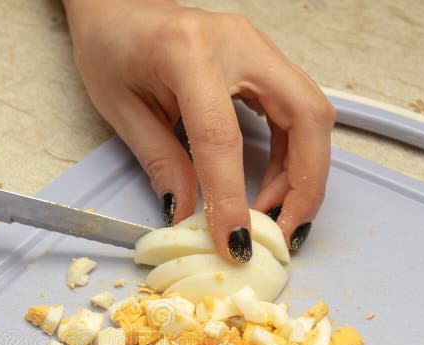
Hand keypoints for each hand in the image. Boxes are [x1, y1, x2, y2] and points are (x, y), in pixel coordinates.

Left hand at [63, 0, 334, 262]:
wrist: (118, 6)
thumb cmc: (111, 47)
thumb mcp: (122, 110)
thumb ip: (160, 162)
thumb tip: (185, 213)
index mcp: (188, 54)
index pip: (222, 137)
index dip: (232, 197)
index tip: (233, 242)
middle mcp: (238, 44)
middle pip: (306, 116)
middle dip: (305, 185)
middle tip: (282, 233)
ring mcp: (258, 49)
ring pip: (312, 115)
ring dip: (302, 175)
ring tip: (271, 217)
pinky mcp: (265, 62)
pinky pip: (298, 112)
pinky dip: (293, 157)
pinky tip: (271, 188)